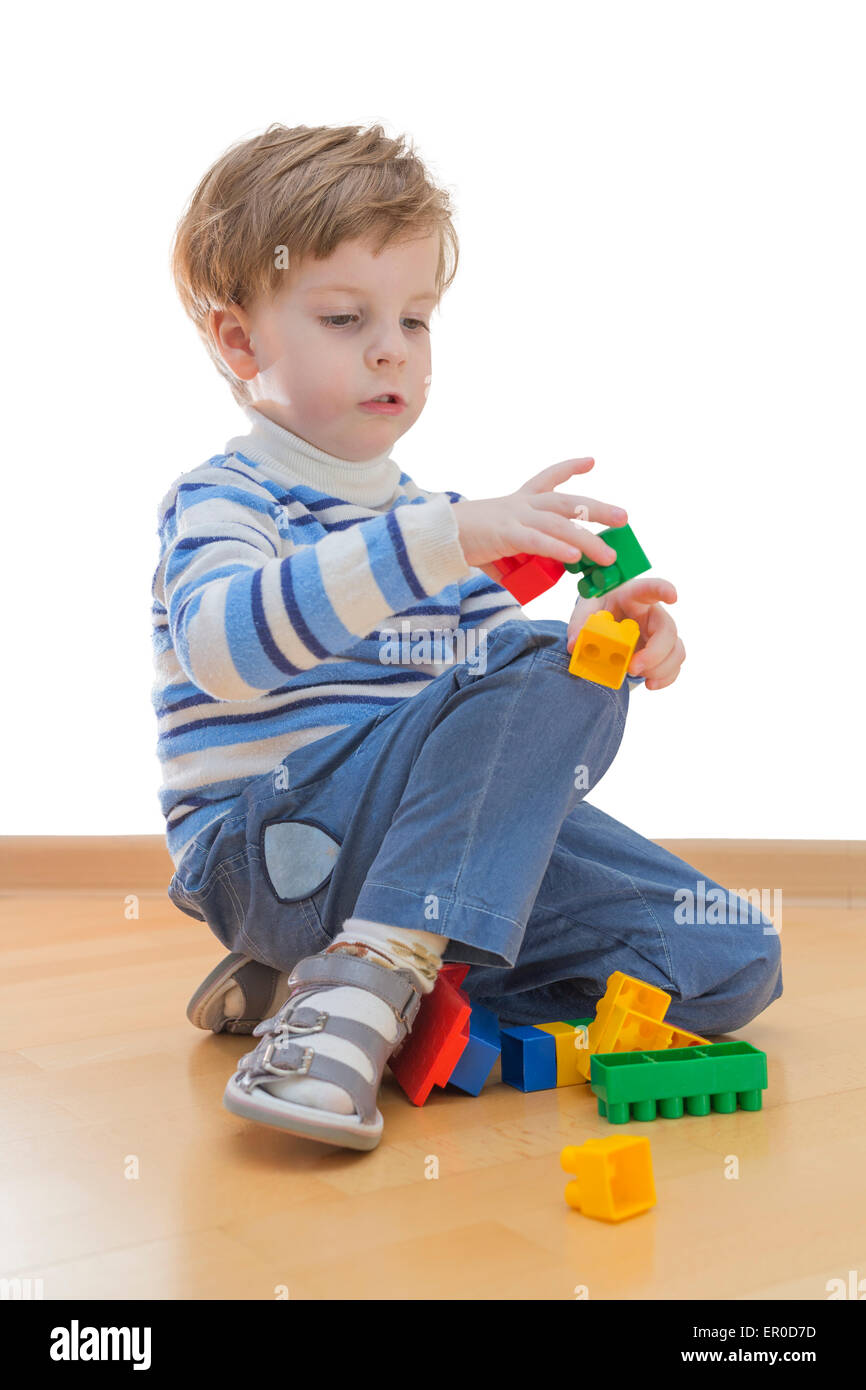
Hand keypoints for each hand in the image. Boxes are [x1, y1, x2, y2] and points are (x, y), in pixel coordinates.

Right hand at [451, 457, 627, 571]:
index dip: (570, 468)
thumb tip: (525, 588)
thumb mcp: (497, 549)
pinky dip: (559, 548)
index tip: (591, 461)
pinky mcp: (507, 534)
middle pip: (566, 501)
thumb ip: (514, 564)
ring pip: (559, 524)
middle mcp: (521, 504)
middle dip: (596, 507)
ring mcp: (515, 517)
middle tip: (623, 517)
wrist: (435, 535)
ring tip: (608, 555)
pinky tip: (576, 557)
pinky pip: (538, 541)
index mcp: (518, 502)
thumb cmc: (463, 540)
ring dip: (587, 539)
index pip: (547, 478)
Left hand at [566, 577, 684, 689]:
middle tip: (632, 668)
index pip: (650, 589)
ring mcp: (660, 633)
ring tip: (637, 676)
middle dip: (654, 653)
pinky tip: (650, 684)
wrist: (605, 619)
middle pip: (667, 629)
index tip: (673, 596)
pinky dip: (665, 678)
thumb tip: (574, 646)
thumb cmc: (599, 608)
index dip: (663, 590)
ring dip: (660, 668)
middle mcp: (652, 613)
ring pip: (675, 650)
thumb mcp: (585, 610)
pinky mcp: (662, 651)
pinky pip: (674, 664)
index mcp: (633, 596)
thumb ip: (578, 624)